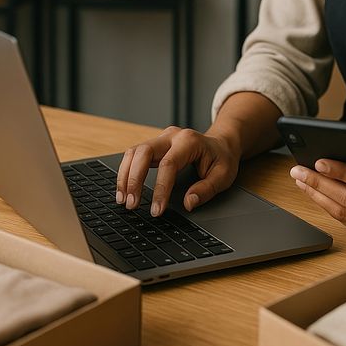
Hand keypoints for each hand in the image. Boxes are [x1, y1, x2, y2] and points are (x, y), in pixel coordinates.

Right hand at [117, 126, 240, 216]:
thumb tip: (188, 203)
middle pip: (143, 152)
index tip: (156, 210)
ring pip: (134, 152)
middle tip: (131, 204)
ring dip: (125, 175)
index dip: (160, 188)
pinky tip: (124, 189)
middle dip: (133, 179)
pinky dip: (126, 172)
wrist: (221, 143)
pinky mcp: (154, 145)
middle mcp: (171, 136)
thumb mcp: (223, 175)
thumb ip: (206, 189)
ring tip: (122, 199)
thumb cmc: (222, 158)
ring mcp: (160, 138)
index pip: (168, 164)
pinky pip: (134, 155)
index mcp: (189, 141)